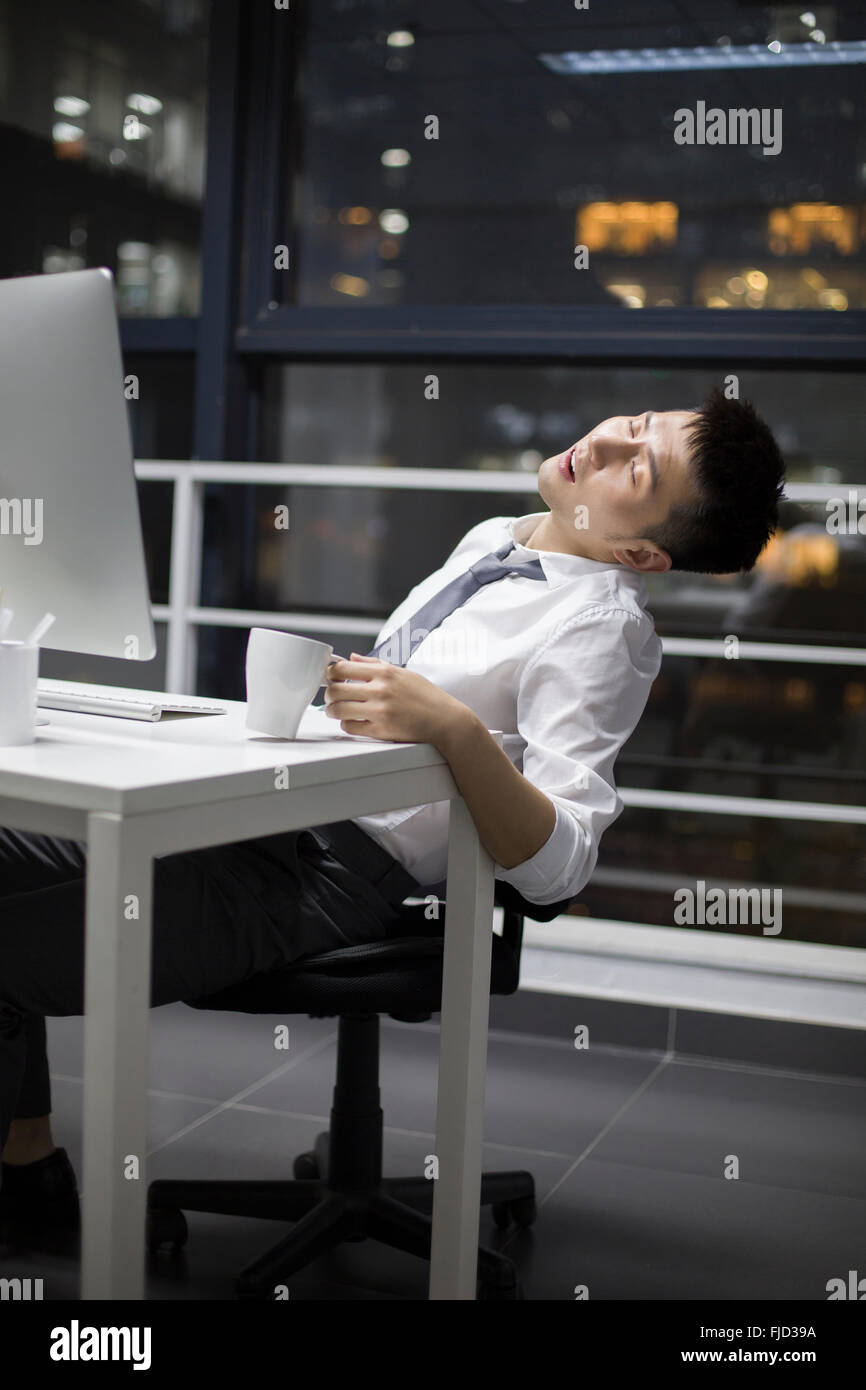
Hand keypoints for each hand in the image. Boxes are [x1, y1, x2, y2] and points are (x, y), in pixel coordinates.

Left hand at [323, 653, 468, 746]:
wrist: (446, 721)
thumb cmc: (427, 697)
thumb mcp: (404, 673)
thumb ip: (375, 665)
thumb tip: (352, 658)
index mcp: (385, 673)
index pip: (342, 668)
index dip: (331, 673)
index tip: (332, 677)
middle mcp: (380, 690)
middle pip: (335, 690)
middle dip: (329, 693)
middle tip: (332, 696)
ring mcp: (380, 711)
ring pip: (338, 710)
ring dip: (332, 711)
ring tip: (337, 710)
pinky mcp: (381, 731)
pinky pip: (350, 727)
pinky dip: (347, 724)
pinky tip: (353, 721)